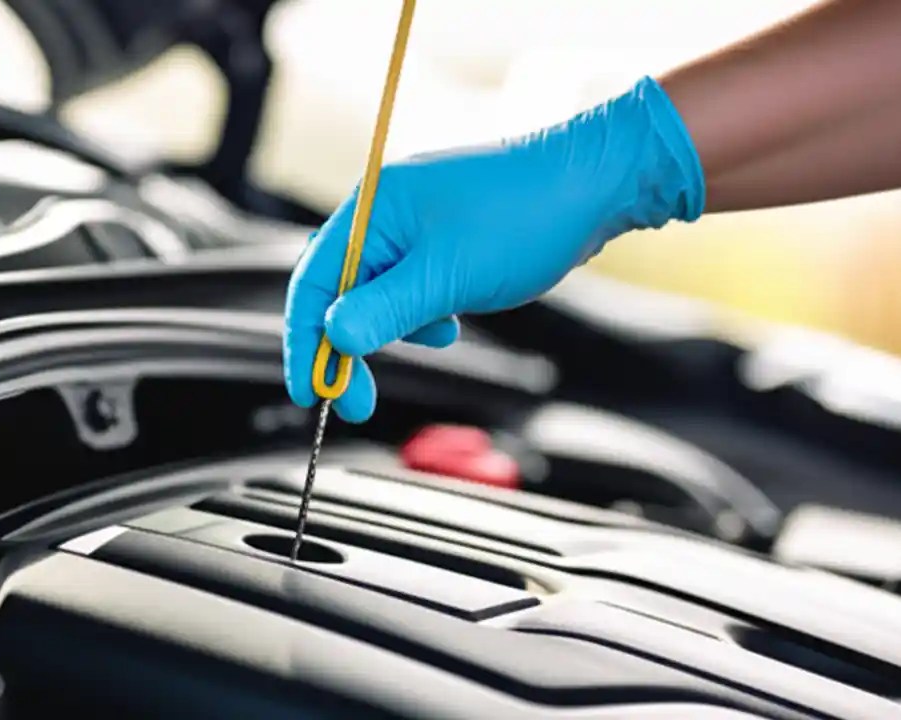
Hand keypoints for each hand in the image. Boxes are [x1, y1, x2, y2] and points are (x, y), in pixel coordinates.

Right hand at [284, 76, 705, 422]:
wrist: (597, 183)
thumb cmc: (525, 218)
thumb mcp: (447, 276)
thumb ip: (384, 311)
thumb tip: (333, 340)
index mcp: (370, 210)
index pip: (312, 284)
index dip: (303, 343)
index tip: (312, 395)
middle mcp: (382, 213)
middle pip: (338, 292)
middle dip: (346, 346)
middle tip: (360, 400)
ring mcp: (412, 224)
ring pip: (375, 293)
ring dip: (392, 328)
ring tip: (440, 335)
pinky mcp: (441, 238)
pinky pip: (409, 285)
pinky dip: (421, 313)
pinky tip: (453, 320)